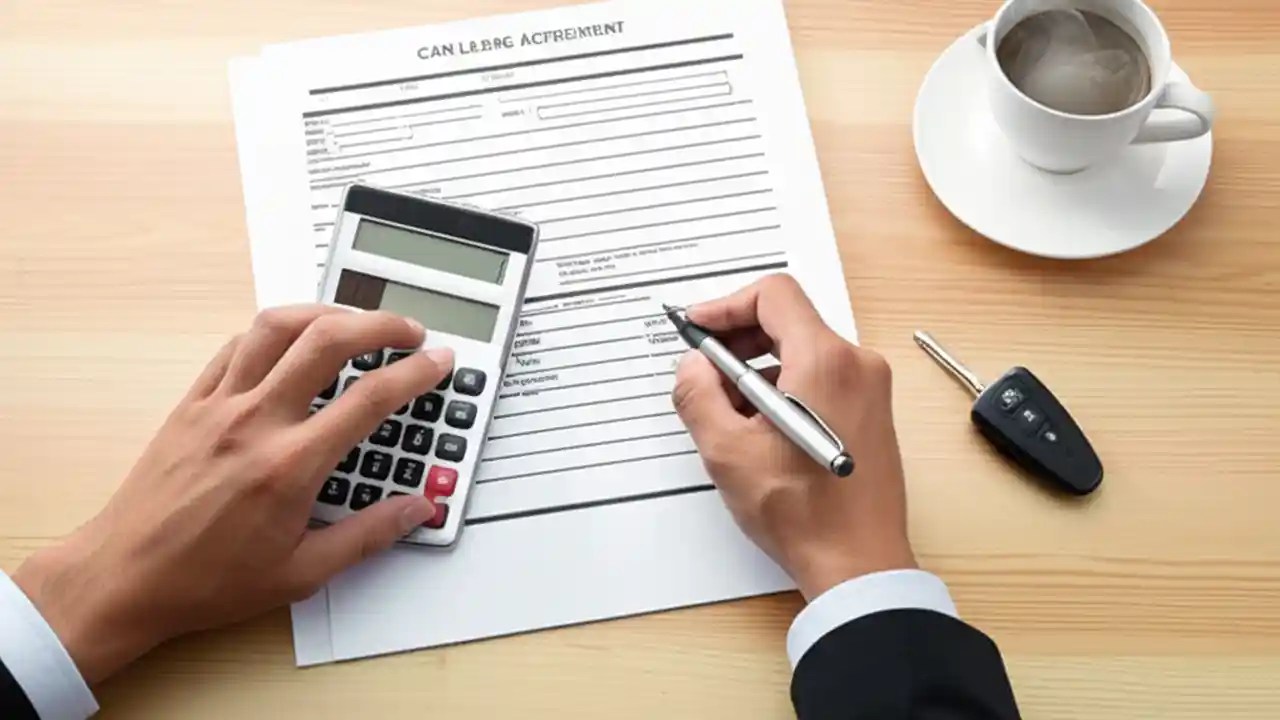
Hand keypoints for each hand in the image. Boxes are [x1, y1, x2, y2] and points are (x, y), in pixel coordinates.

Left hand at [13, 305, 452, 683]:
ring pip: (276, 327)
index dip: (415, 373)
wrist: (124, 579)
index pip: (370, 399)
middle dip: (379, 324)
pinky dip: (271, 331)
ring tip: (353, 320)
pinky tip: (290, 339)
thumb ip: (369, 535)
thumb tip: (416, 509)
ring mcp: (219, 407)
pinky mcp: (191, 404)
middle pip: (327, 342)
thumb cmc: (204, 581)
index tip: (437, 362)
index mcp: (290, 466)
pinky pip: (234, 346)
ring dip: (324, 312)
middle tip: (407, 330)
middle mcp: (255, 423)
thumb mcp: (302, 573)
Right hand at [672, 275, 915, 599]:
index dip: (727, 306)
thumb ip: (698, 393)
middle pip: (788, 322)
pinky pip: (821, 379)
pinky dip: (784, 389)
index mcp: (825, 362)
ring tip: (729, 415)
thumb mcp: (726, 450)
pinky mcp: (871, 412)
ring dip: (758, 371)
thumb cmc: (803, 513)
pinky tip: (760, 431)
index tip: (699, 328)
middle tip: (705, 371)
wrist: (857, 562)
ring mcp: (870, 389)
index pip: (773, 296)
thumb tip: (694, 366)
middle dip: (738, 342)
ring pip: (802, 353)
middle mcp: (856, 365)